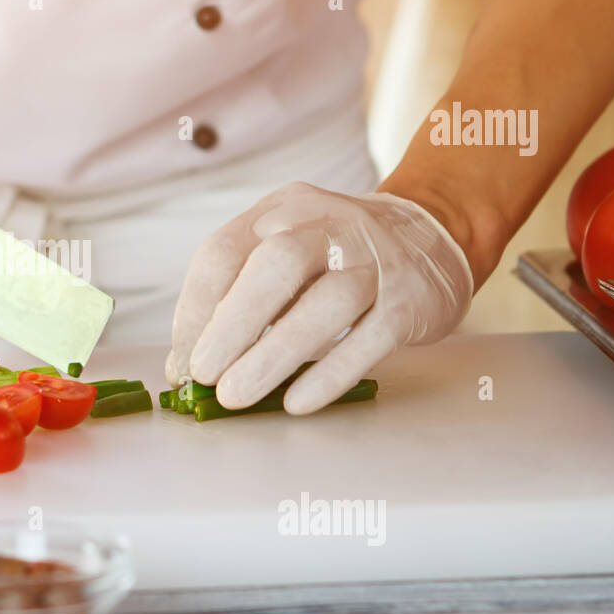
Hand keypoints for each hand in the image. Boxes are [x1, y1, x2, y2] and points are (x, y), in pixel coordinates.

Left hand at [166, 183, 473, 413]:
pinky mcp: (410, 300)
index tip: (183, 362)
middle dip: (232, 325)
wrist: (430, 234)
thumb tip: (186, 367)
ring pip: (325, 303)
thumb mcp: (282, 254)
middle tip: (204, 376)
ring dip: (274, 355)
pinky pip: (369, 337)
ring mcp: (373, 260)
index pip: (223, 253)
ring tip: (236, 395)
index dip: (195, 311)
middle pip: (276, 266)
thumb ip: (236, 300)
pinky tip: (297, 401)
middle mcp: (326, 225)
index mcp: (279, 211)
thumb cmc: (335, 256)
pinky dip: (330, 373)